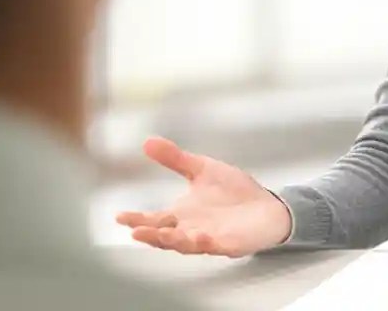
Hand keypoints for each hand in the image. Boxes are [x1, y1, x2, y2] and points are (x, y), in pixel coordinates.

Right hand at [115, 137, 292, 256]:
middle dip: (150, 234)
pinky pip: (214, 246)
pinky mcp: (229, 244)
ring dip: (172, 241)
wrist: (267, 205)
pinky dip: (205, 243)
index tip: (119, 216)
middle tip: (134, 231)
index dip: (137, 219)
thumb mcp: (202, 169)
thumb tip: (147, 142)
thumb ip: (175, 159)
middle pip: (165, 237)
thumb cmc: (233, 191)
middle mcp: (190, 229)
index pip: (154, 219)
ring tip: (159, 235)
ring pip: (185, 244)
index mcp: (182, 214)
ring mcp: (209, 238)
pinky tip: (199, 236)